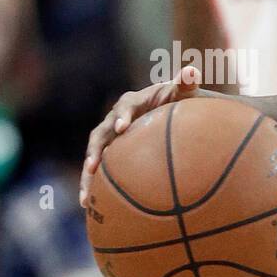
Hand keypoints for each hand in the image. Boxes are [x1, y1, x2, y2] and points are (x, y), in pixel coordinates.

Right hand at [80, 65, 202, 205]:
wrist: (175, 113)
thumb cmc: (182, 101)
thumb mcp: (186, 92)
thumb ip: (187, 83)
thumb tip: (191, 71)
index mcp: (133, 102)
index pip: (124, 107)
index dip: (122, 116)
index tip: (122, 128)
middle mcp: (117, 118)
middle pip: (100, 134)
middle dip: (95, 150)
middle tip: (93, 165)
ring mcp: (112, 137)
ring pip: (95, 154)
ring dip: (88, 174)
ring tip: (85, 196)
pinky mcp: (113, 152)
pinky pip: (101, 169)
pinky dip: (95, 185)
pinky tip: (89, 205)